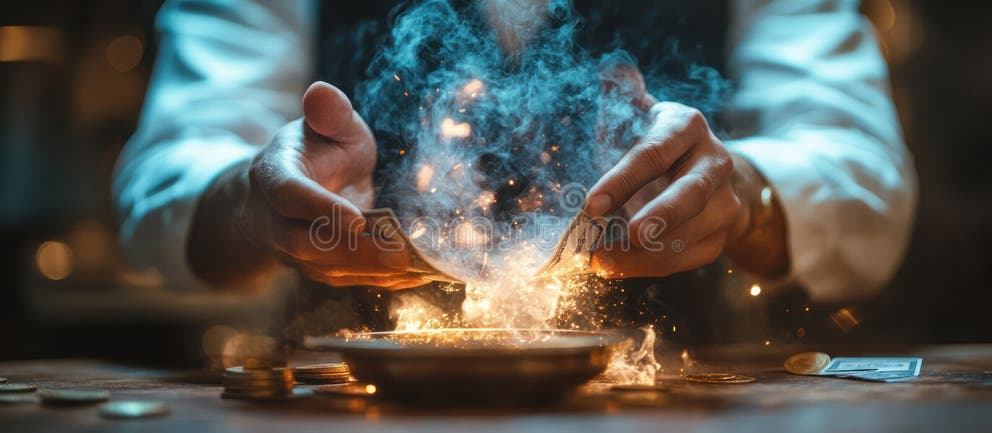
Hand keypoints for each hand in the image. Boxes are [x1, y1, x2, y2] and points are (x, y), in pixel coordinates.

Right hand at [237, 82, 425, 288]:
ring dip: (372, 271)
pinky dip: (380, 281)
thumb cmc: (319, 149)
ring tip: (416, 267)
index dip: (320, 207)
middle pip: (304, 243)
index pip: (289, 194)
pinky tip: (416, 275)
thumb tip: (322, 93)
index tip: (357, 219)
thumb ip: (330, 113)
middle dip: (354, 251)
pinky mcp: (313, 269)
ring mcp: (289, 250)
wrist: (297, 186)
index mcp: (271, 174)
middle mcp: (271, 218)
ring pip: (325, 269)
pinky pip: (344, 280)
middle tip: (399, 255)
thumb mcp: (328, 125)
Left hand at [585, 96, 747, 277]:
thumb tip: (615, 70)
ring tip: (604, 260)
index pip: (655, 153)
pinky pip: (688, 258)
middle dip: (659, 217)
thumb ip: (622, 94)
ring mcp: (724, 201)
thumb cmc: (652, 143)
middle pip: (690, 193)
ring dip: (646, 252)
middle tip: (628, 234)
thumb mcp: (635, 114)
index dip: (622, 180)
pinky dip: (651, 266)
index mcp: (687, 126)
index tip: (591, 205)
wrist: (698, 172)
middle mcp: (714, 162)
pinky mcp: (721, 236)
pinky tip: (619, 266)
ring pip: (692, 233)